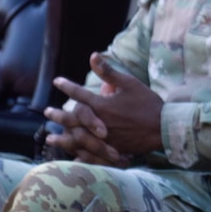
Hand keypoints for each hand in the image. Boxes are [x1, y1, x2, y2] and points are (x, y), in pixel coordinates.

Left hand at [49, 53, 164, 157]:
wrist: (163, 128)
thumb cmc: (148, 103)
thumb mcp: (130, 83)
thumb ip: (109, 72)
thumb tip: (93, 55)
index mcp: (103, 105)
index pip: (79, 93)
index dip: (67, 86)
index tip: (57, 81)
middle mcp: (99, 122)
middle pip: (72, 118)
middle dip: (58, 114)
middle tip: (47, 112)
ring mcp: (104, 138)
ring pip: (76, 138)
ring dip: (62, 137)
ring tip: (50, 137)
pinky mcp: (110, 149)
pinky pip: (88, 153)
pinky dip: (77, 154)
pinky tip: (70, 156)